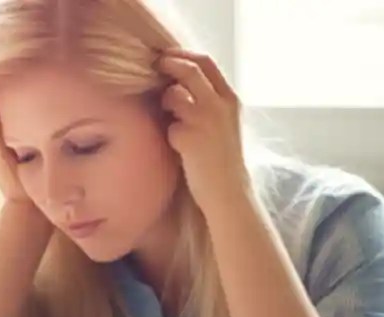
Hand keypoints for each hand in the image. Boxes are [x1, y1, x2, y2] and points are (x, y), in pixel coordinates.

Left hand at [155, 48, 252, 215]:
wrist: (228, 194)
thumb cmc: (222, 161)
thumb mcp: (223, 124)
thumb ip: (208, 101)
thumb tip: (178, 83)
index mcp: (230, 99)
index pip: (206, 61)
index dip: (183, 55)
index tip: (166, 56)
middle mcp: (220, 105)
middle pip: (188, 69)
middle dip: (167, 64)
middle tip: (153, 67)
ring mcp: (205, 120)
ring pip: (173, 93)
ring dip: (165, 102)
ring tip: (170, 119)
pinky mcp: (189, 138)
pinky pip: (168, 125)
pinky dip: (169, 133)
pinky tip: (178, 147)